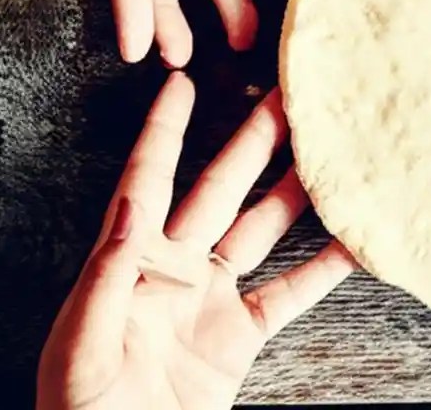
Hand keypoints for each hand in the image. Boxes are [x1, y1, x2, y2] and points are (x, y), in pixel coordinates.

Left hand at [38, 74, 354, 409]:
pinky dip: (324, 268)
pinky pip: (289, 293)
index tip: (180, 84)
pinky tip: (352, 242)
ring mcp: (209, 300)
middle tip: (286, 100)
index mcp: (128, 264)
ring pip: (260, 230)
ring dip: (295, 192)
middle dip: (251, 142)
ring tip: (328, 155)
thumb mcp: (79, 348)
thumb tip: (128, 209)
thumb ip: (104, 279)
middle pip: (218, 190)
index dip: (163, 132)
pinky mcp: (238, 336)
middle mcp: (172, 270)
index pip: (147, 182)